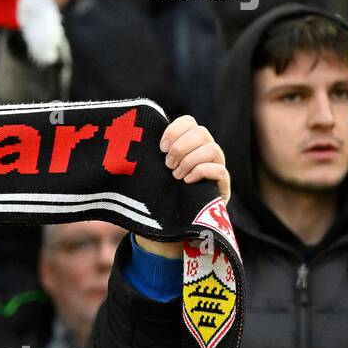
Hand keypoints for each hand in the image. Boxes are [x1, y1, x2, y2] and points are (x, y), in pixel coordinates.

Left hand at [134, 114, 229, 257]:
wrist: (171, 226)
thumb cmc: (157, 193)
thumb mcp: (151, 171)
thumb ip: (147, 155)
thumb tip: (124, 142)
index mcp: (189, 143)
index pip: (189, 121)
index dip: (175, 130)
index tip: (160, 147)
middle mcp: (206, 152)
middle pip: (202, 132)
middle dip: (181, 148)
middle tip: (167, 165)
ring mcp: (217, 167)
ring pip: (213, 148)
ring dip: (190, 161)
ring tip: (176, 176)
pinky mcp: (223, 187)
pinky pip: (220, 170)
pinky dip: (201, 173)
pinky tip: (186, 182)